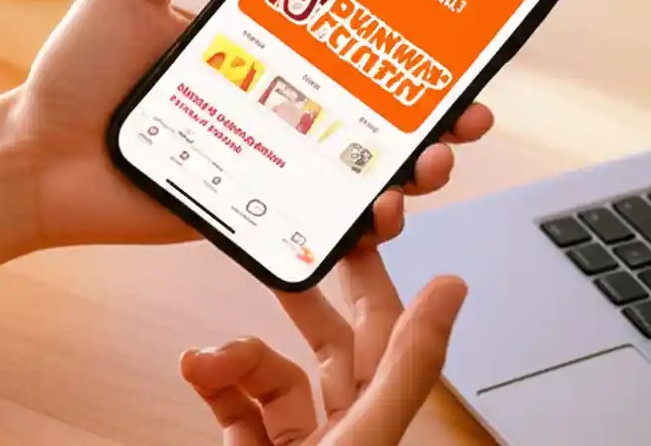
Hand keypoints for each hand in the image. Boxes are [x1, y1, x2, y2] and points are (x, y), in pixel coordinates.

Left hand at [17, 0, 493, 247]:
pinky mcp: (251, 213)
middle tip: (467, 114)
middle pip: (373, 115)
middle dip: (434, 118)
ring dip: (414, 171)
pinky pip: (318, 221)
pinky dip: (362, 223)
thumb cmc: (79, 71)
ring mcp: (267, 164)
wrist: (37, 156)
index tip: (450, 41)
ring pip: (360, 172)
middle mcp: (274, 108)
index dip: (403, 46)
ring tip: (432, 164)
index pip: (347, 45)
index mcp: (260, 53)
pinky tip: (385, 212)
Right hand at [181, 246, 466, 444]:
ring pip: (270, 375)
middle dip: (300, 298)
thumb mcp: (367, 439)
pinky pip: (237, 409)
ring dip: (236, 355)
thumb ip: (405, 365)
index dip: (373, 275)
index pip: (387, 331)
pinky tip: (198, 370)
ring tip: (208, 357)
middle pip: (329, 344)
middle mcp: (349, 429)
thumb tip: (452, 291)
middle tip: (280, 253)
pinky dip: (216, 385)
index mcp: (387, 419)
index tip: (353, 226)